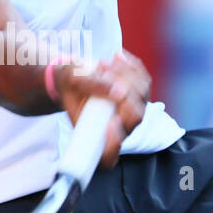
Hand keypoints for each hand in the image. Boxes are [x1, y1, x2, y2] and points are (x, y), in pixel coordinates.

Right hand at [55, 50, 150, 166]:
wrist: (74, 76)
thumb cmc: (68, 84)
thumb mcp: (70, 80)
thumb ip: (89, 85)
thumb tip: (113, 88)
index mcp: (97, 136)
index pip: (109, 155)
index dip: (113, 143)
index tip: (110, 123)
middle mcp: (119, 128)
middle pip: (135, 117)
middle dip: (124, 92)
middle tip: (105, 76)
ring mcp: (132, 111)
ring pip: (142, 94)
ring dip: (124, 74)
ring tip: (102, 63)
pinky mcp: (139, 94)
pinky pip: (144, 80)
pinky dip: (132, 67)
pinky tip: (117, 57)